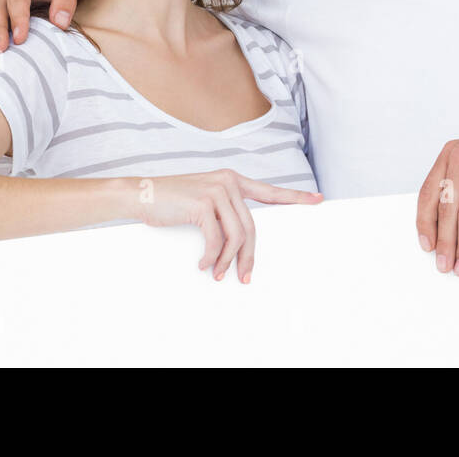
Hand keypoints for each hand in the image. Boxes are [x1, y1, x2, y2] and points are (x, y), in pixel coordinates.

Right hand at [136, 169, 322, 282]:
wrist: (140, 193)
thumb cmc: (170, 201)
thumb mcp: (203, 201)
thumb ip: (224, 211)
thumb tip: (238, 242)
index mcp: (232, 180)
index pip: (270, 191)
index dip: (295, 197)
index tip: (318, 200)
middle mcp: (229, 182)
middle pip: (251, 227)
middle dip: (249, 256)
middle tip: (244, 277)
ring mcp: (217, 191)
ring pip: (236, 235)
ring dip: (228, 260)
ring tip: (220, 274)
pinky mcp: (203, 204)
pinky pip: (216, 240)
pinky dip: (211, 257)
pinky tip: (204, 264)